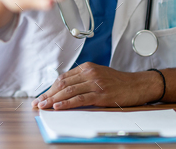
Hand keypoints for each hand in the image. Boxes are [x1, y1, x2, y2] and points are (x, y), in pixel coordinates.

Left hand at [31, 63, 162, 109]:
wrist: (138, 85)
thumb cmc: (119, 83)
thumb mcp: (99, 76)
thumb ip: (83, 80)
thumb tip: (65, 90)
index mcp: (86, 68)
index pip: (63, 78)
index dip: (50, 88)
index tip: (41, 96)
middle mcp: (89, 73)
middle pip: (63, 84)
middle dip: (48, 94)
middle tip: (37, 103)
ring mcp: (95, 83)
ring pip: (68, 91)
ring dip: (53, 99)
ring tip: (43, 106)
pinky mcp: (101, 94)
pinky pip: (80, 99)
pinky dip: (66, 103)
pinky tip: (57, 107)